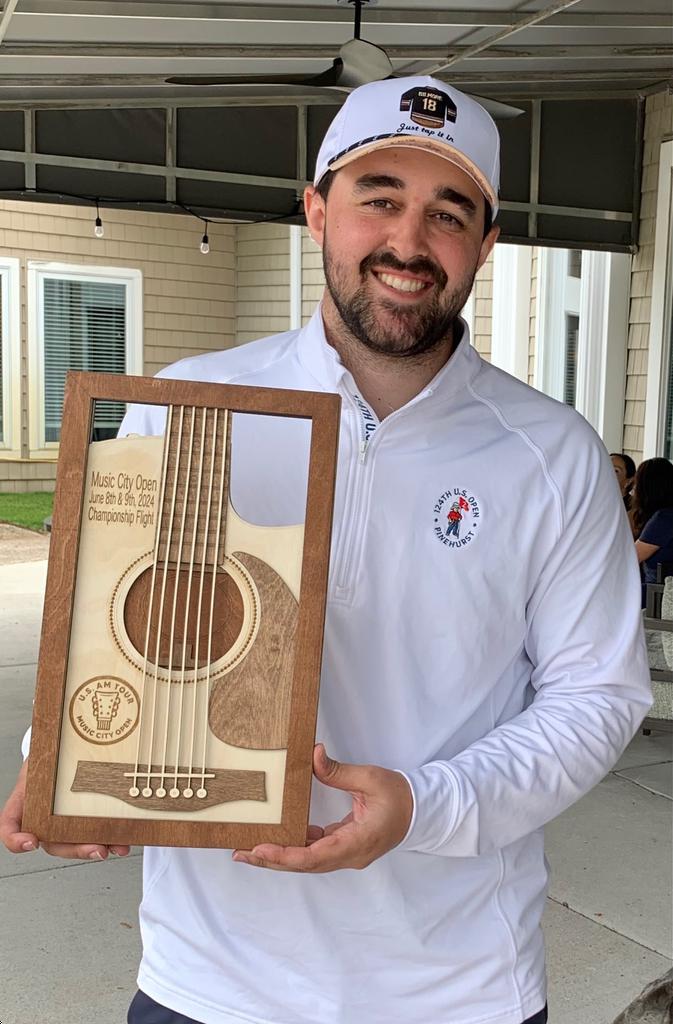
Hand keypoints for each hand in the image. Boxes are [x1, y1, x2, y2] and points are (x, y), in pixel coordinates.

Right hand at [0, 760, 129, 860]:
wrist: (57, 759)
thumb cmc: (44, 761)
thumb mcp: (37, 757)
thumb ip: (39, 756)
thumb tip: (49, 726)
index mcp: (24, 805)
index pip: (9, 828)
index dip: (16, 840)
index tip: (31, 841)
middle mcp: (42, 820)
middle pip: (53, 844)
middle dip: (76, 850)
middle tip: (95, 849)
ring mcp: (63, 824)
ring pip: (76, 844)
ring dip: (97, 848)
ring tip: (115, 848)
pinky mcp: (84, 822)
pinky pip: (94, 836)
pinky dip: (109, 840)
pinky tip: (122, 842)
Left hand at [232, 743, 412, 871]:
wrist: (420, 811)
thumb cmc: (398, 795)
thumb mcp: (370, 778)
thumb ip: (339, 771)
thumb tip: (314, 755)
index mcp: (357, 842)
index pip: (314, 856)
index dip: (285, 855)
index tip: (261, 849)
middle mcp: (349, 855)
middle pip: (304, 864)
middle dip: (271, 860)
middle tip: (241, 853)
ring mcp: (347, 855)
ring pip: (307, 861)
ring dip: (279, 856)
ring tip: (249, 849)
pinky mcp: (344, 848)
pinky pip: (315, 852)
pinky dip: (294, 847)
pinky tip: (275, 838)